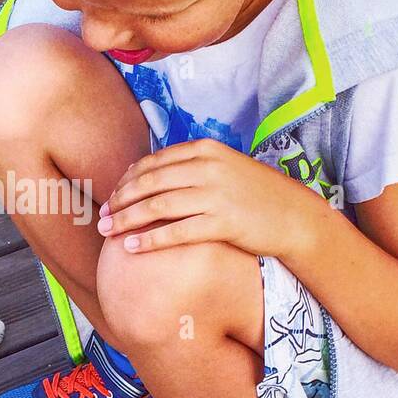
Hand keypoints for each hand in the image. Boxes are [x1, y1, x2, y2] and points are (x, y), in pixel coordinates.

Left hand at [96, 138, 326, 259]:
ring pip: (157, 207)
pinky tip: (132, 248)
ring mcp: (215, 194)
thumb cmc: (256, 195)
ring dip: (127, 220)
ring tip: (108, 232)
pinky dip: (150, 240)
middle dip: (121, 200)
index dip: (128, 179)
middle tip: (102, 217)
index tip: (114, 194)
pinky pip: (176, 232)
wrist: (295, 216)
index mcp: (206, 149)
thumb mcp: (225, 167)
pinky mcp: (222, 222)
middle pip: (150, 183)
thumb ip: (193, 166)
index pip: (154, 162)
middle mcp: (208, 168)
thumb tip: (153, 176)